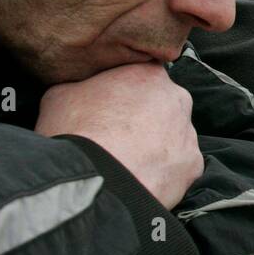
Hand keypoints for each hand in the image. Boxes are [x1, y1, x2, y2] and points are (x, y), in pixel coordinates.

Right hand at [36, 62, 202, 209]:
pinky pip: (179, 167)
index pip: (142, 75)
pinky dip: (164, 173)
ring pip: (172, 137)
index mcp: (147, 73)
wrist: (94, 180)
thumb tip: (81, 91)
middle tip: (118, 137)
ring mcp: (188, 132)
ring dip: (156, 147)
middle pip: (162, 105)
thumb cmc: (75, 132)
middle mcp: (176, 97)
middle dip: (144, 119)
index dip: (125, 92)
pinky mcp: (193, 165)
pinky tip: (142, 179)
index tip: (111, 108)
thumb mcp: (60, 95)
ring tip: (128, 163)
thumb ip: (81, 86)